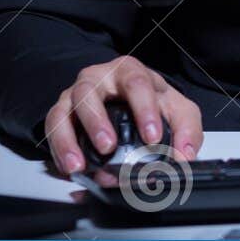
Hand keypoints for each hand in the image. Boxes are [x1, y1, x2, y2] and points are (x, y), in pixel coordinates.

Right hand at [43, 55, 202, 176]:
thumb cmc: (151, 100)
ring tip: (80, 165)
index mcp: (131, 72)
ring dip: (69, 139)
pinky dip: (58, 151)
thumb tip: (185, 155)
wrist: (124, 95)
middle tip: (109, 147)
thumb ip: (187, 130)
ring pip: (64, 110)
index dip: (144, 110)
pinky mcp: (60, 113)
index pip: (137, 83)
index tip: (152, 137)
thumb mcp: (176, 109)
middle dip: (97, 122)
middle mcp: (99, 79)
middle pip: (90, 92)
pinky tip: (68, 168)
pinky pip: (52, 130)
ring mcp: (75, 95)